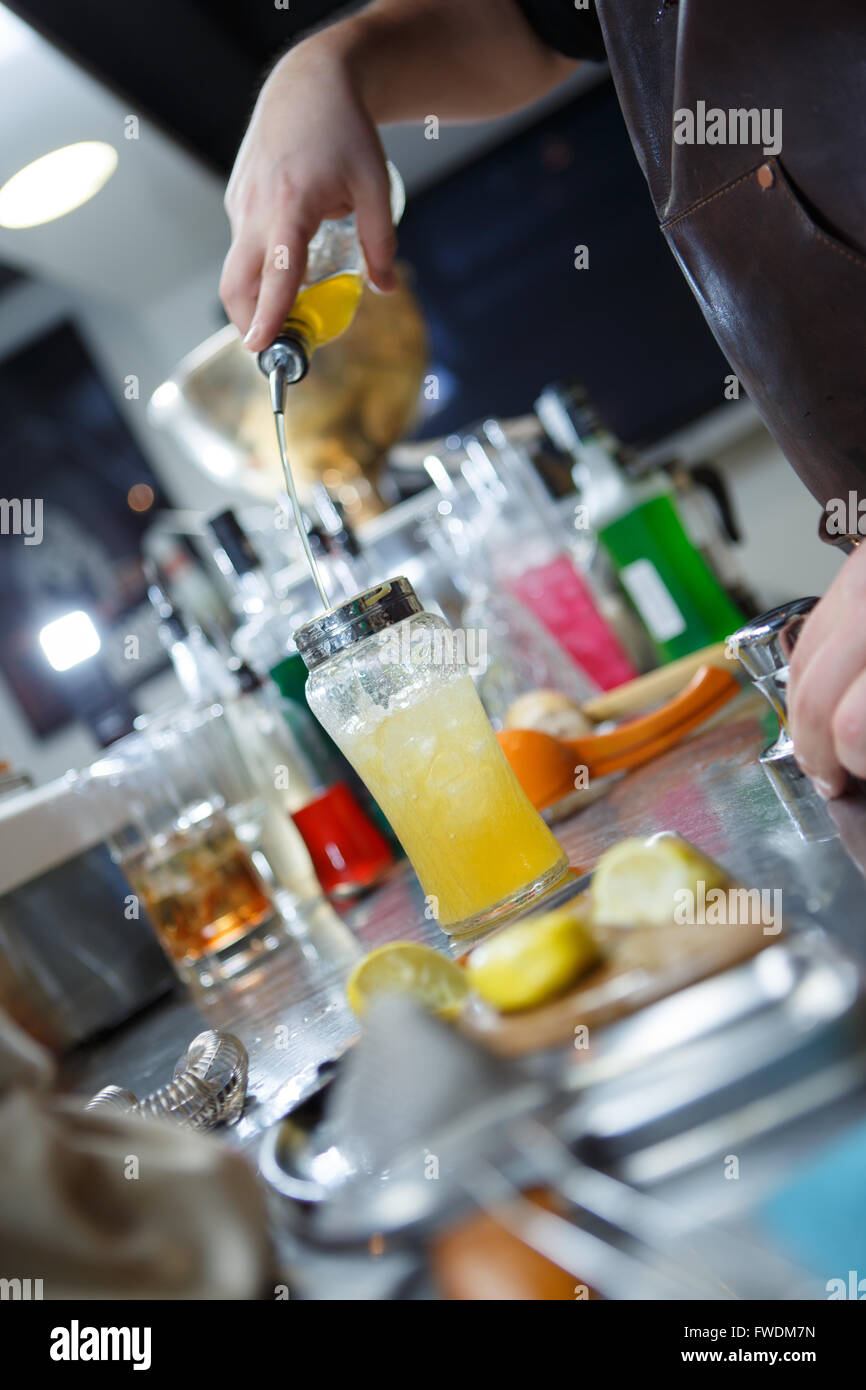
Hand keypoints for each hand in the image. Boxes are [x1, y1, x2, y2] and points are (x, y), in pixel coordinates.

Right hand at [219, 35, 397, 353]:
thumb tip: (383, 289)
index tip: (260, 348)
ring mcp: (241, 203)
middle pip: (236, 284)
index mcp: (292, 206)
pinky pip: (244, 245)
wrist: (308, 82)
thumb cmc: (345, 130)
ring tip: (293, 304)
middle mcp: (257, 208)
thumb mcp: (375, 186)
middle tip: (277, 344)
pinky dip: (260, 266)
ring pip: (238, 268)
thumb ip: (381, 243)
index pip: (276, 274)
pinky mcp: (237, 198)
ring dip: (258, 296)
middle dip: (250, 322)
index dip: (268, 315)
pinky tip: (290, 256)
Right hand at [788, 541, 865, 797]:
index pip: (854, 725)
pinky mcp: (849, 573)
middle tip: (837, 782)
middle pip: (817, 702)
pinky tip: (822, 707)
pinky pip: (807, 640)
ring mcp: (856, 583)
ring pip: (801, 671)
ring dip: (805, 724)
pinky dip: (806, 682)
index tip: (865, 779)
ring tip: (822, 755)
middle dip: (823, 755)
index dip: (858, 764)